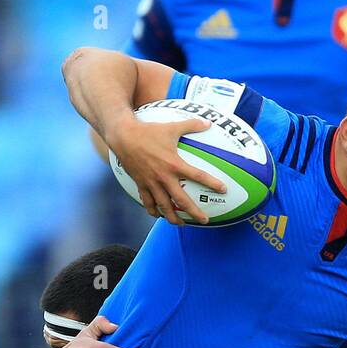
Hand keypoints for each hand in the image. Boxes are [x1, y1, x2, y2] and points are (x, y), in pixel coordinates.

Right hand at [108, 117, 225, 222]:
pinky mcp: (141, 184)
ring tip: (181, 224)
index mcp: (174, 164)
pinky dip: (153, 210)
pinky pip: (148, 202)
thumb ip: (191, 125)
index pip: (197, 176)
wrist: (123, 137)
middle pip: (181, 201)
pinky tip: (158, 215)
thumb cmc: (148, 131)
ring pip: (164, 206)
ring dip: (173, 217)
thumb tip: (208, 123)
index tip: (223, 189)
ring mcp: (151, 183)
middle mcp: (164, 177)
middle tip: (204, 220)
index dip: (212, 183)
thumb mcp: (171, 127)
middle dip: (194, 213)